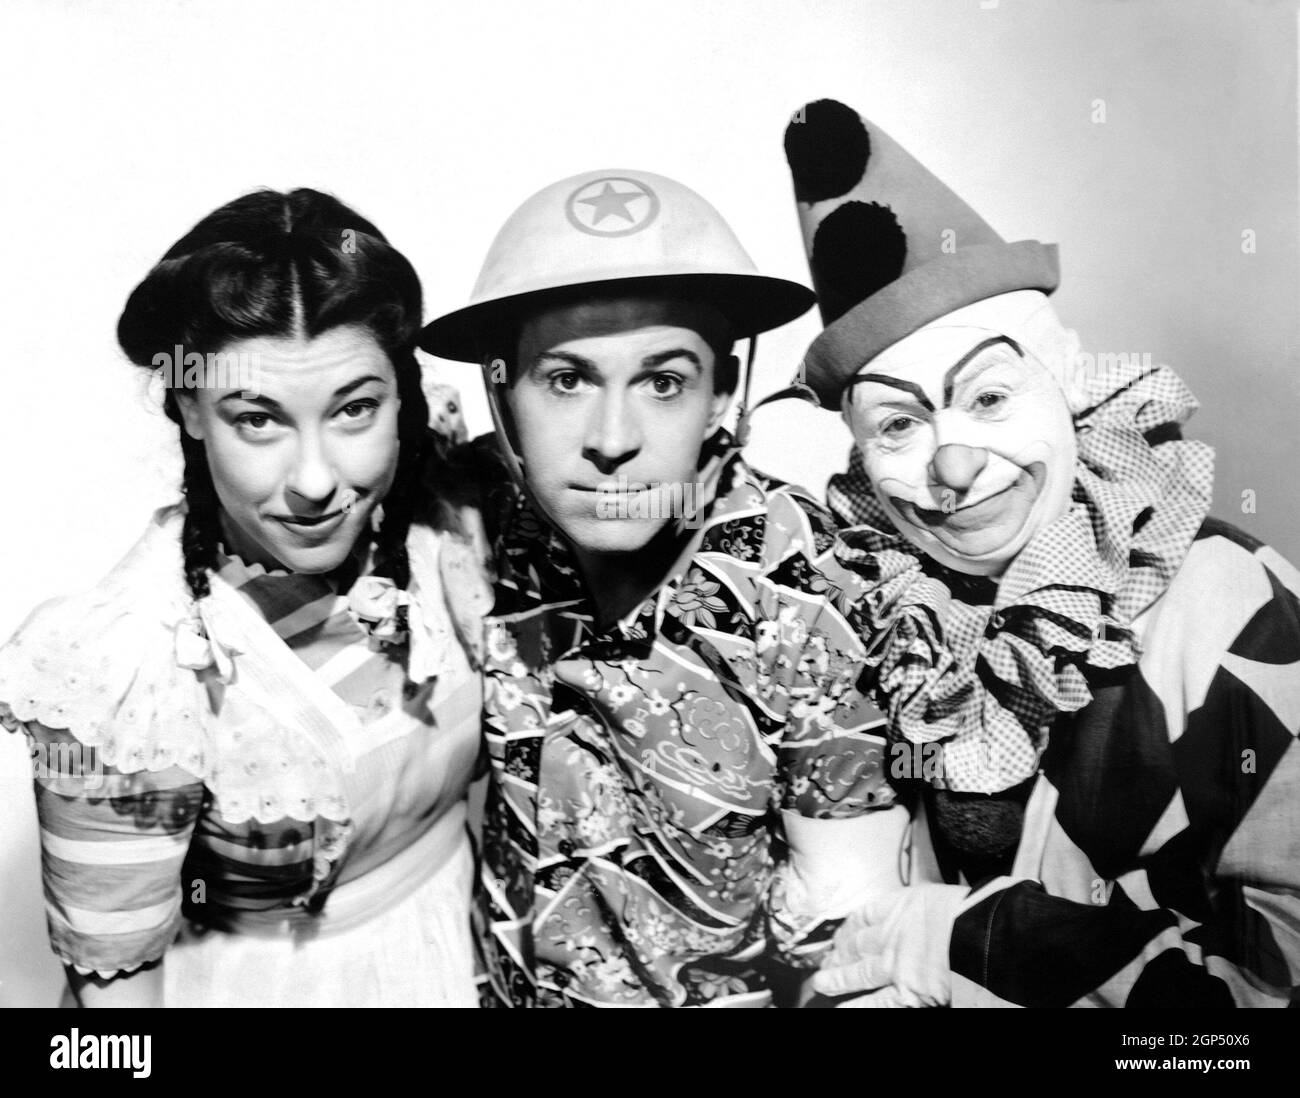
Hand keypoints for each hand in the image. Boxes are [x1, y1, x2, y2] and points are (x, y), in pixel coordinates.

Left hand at [812, 884, 966, 1006]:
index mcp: (900, 907)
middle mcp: (891, 935)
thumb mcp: (941, 896)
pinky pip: (877, 1003)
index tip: (840, 932)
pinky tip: (841, 1009)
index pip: (863, 916)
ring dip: (838, 979)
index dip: (848, 926)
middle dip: (839, 953)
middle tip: (825, 960)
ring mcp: (896, 965)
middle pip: (856, 945)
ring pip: (858, 972)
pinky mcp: (907, 992)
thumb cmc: (972, 911)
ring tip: (821, 983)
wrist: (980, 931)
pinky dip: (858, 1007)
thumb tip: (927, 914)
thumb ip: (924, 908)